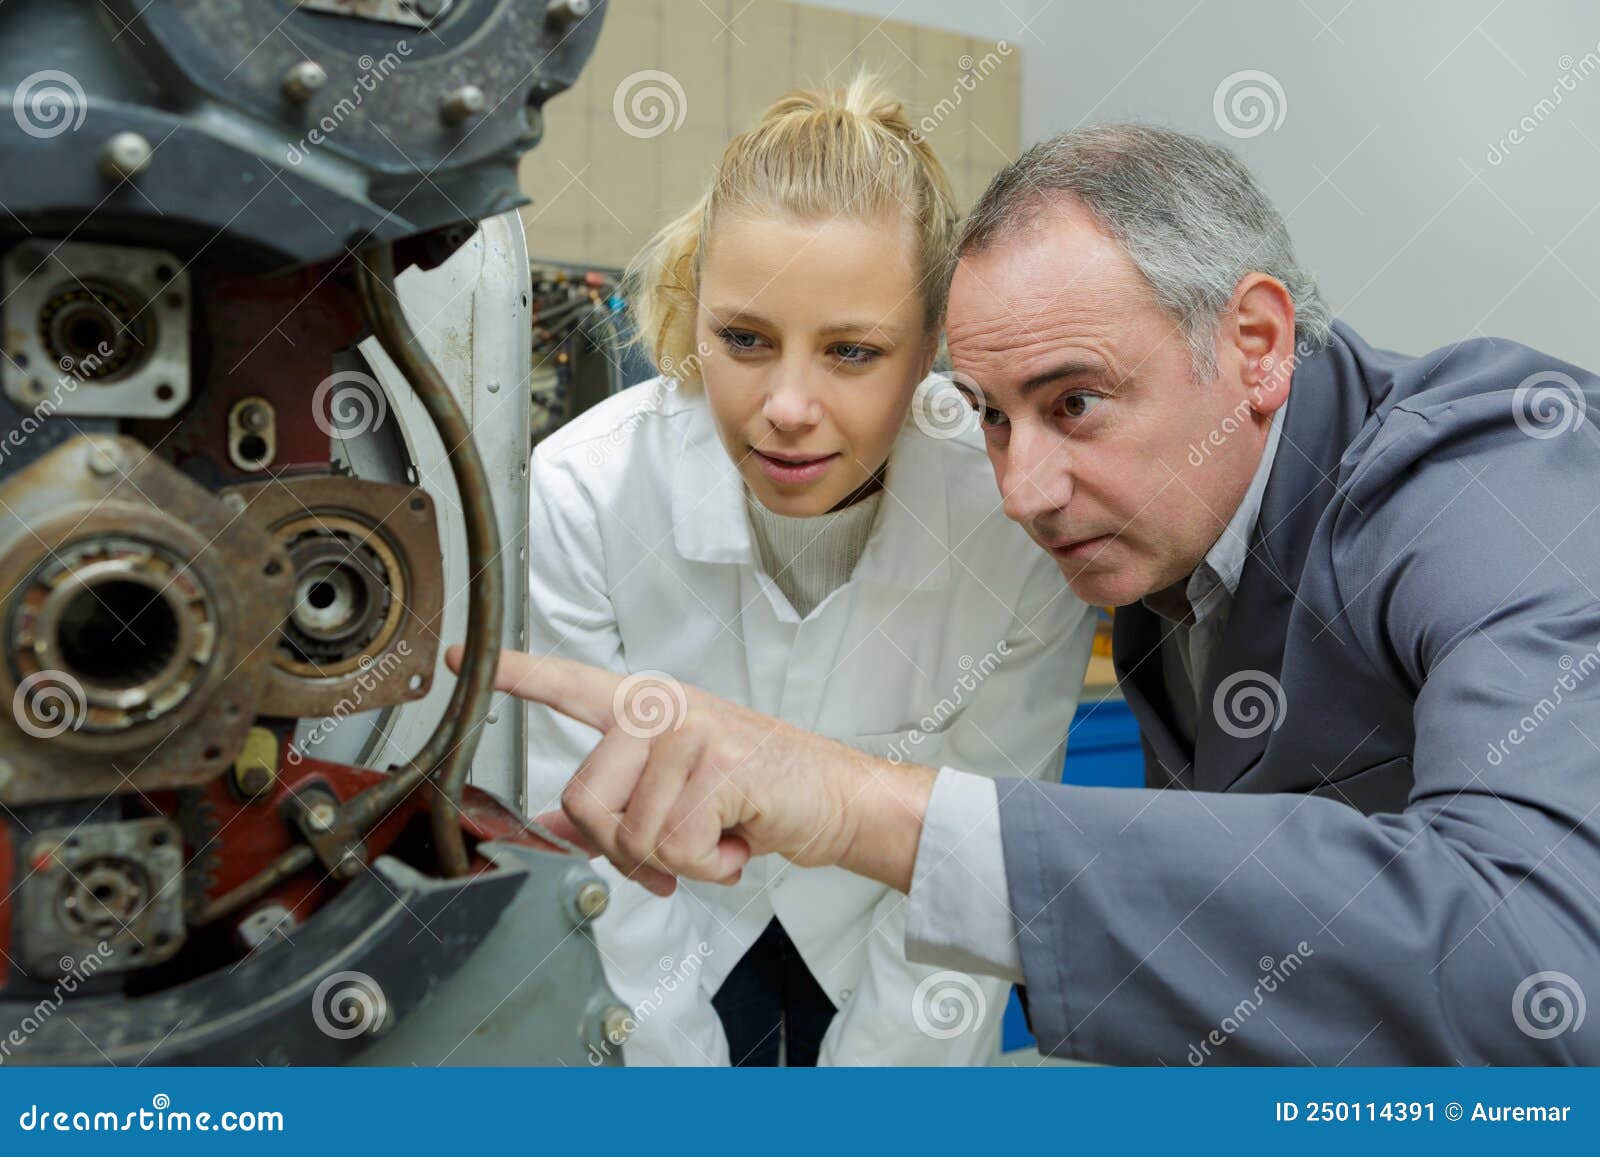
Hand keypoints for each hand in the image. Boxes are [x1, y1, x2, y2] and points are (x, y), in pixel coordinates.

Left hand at [443, 647, 934, 895]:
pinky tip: (738, 840)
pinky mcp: (720, 764)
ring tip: (719, 835)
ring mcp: (690, 732)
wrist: (836, 799)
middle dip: (627, 850)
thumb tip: (548, 831)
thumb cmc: (756, 795)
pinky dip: (709, 866)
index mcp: (645, 708)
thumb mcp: (675, 796)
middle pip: (586, 803)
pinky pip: (676, 848)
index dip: (512, 674)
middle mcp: (661, 709)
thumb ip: (611, 809)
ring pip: (633, 837)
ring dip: (679, 862)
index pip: (567, 683)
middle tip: (677, 848)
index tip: (461, 658)